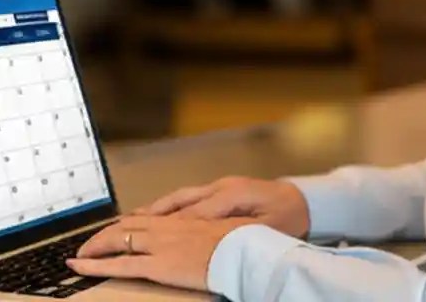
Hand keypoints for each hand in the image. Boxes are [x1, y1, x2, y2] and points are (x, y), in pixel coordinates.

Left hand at [67, 215, 255, 290]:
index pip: (146, 218)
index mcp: (182, 220)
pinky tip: (80, 266)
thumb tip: (204, 240)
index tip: (117, 227)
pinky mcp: (156, 264)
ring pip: (117, 239)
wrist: (244, 251)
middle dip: (105, 234)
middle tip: (90, 244)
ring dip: (95, 246)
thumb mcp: (226, 233)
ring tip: (80, 255)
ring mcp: (159, 244)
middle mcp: (166, 226)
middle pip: (127, 225)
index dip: (128, 223)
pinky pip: (118, 264)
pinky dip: (95, 264)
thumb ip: (208, 234)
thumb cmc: (242, 244)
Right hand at [134, 176, 309, 237]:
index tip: (147, 239)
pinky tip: (150, 214)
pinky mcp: (217, 190)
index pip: (195, 214)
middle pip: (178, 203)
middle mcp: (219, 187)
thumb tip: (209, 232)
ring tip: (126, 222)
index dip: (170, 227)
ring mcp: (217, 186)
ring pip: (177, 198)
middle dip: (149, 217)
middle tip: (121, 230)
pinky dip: (164, 207)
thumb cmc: (289, 217)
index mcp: (232, 194)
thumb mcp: (268, 227)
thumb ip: (239, 228)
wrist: (305, 200)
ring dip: (152, 210)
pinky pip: (184, 198)